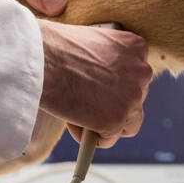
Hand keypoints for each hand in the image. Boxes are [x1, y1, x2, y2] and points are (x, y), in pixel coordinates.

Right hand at [38, 20, 152, 147]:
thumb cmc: (54, 47)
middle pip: (135, 99)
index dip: (116, 85)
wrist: (42, 58)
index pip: (136, 75)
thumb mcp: (91, 43)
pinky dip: (91, 138)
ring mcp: (132, 97)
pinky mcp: (116, 120)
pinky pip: (107, 139)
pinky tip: (74, 125)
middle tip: (87, 106)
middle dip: (112, 105)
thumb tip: (102, 85)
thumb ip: (106, 61)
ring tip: (82, 121)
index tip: (101, 90)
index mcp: (136, 47)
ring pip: (128, 124)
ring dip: (107, 125)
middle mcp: (141, 71)